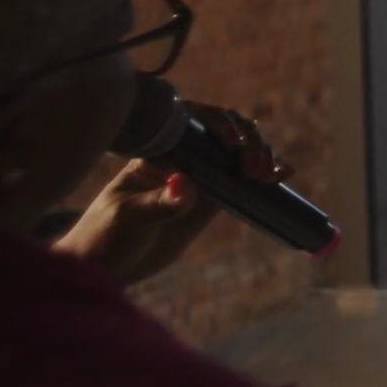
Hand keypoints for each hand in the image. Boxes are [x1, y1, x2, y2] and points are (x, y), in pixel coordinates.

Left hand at [54, 107, 288, 286]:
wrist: (104, 266)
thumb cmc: (104, 236)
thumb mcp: (128, 218)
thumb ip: (157, 202)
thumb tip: (186, 184)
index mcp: (158, 149)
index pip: (193, 120)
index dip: (219, 123)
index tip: (234, 143)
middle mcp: (182, 156)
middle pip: (224, 131)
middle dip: (248, 141)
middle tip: (256, 169)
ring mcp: (199, 176)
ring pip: (239, 152)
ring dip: (261, 154)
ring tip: (271, 174)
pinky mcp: (212, 199)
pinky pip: (243, 181)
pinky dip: (265, 175)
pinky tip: (283, 175)